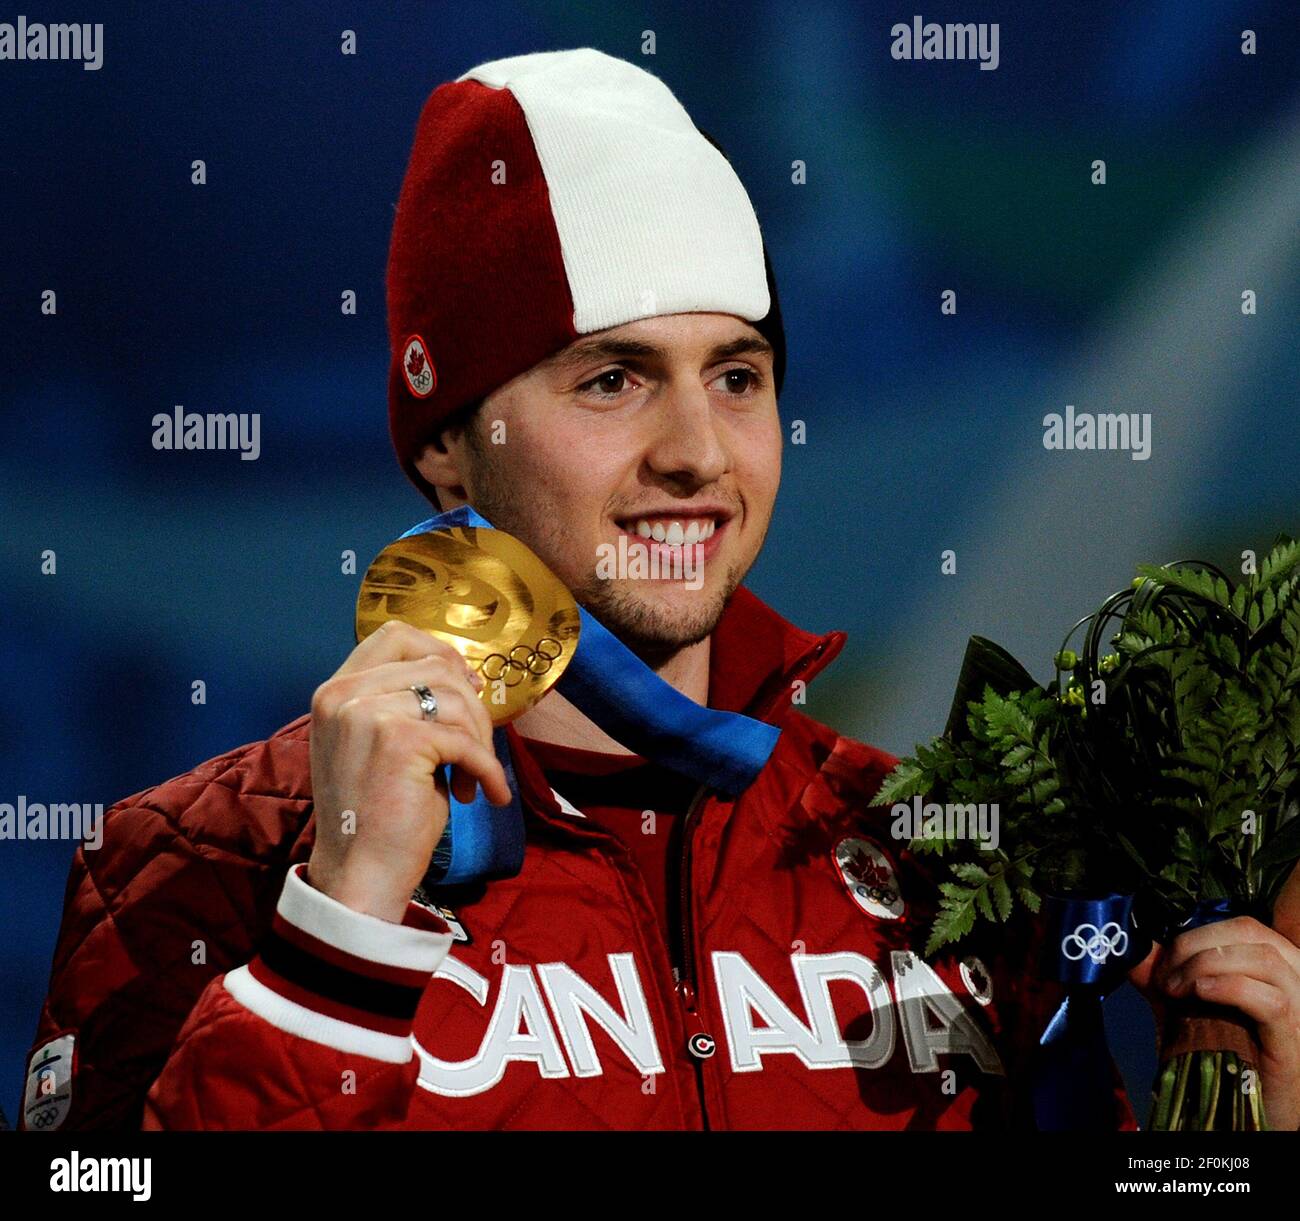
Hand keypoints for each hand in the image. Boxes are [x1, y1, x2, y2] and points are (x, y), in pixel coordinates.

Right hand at [307, 620, 511, 923]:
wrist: (359, 875)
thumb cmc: (378, 816)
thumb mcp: (382, 744)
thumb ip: (407, 703)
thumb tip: (467, 677)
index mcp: (335, 691)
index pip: (394, 635)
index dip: (440, 653)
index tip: (466, 688)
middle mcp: (344, 695)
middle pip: (437, 665)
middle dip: (471, 706)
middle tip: (476, 746)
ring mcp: (367, 714)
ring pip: (456, 700)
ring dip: (479, 742)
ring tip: (472, 780)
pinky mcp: (398, 740)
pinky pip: (465, 741)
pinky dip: (486, 769)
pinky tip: (485, 794)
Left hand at [1128, 862, 1299, 1129]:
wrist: (1252, 1110)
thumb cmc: (1228, 1056)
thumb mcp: (1191, 1009)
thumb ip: (1167, 977)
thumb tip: (1134, 951)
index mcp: (1276, 963)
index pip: (1239, 925)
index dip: (1195, 934)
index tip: (1161, 959)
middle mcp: (1295, 976)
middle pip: (1248, 932)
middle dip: (1194, 945)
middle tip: (1163, 976)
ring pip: (1261, 958)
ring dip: (1204, 965)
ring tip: (1174, 989)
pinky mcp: (1295, 1037)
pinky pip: (1270, 1000)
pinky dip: (1228, 987)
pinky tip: (1198, 994)